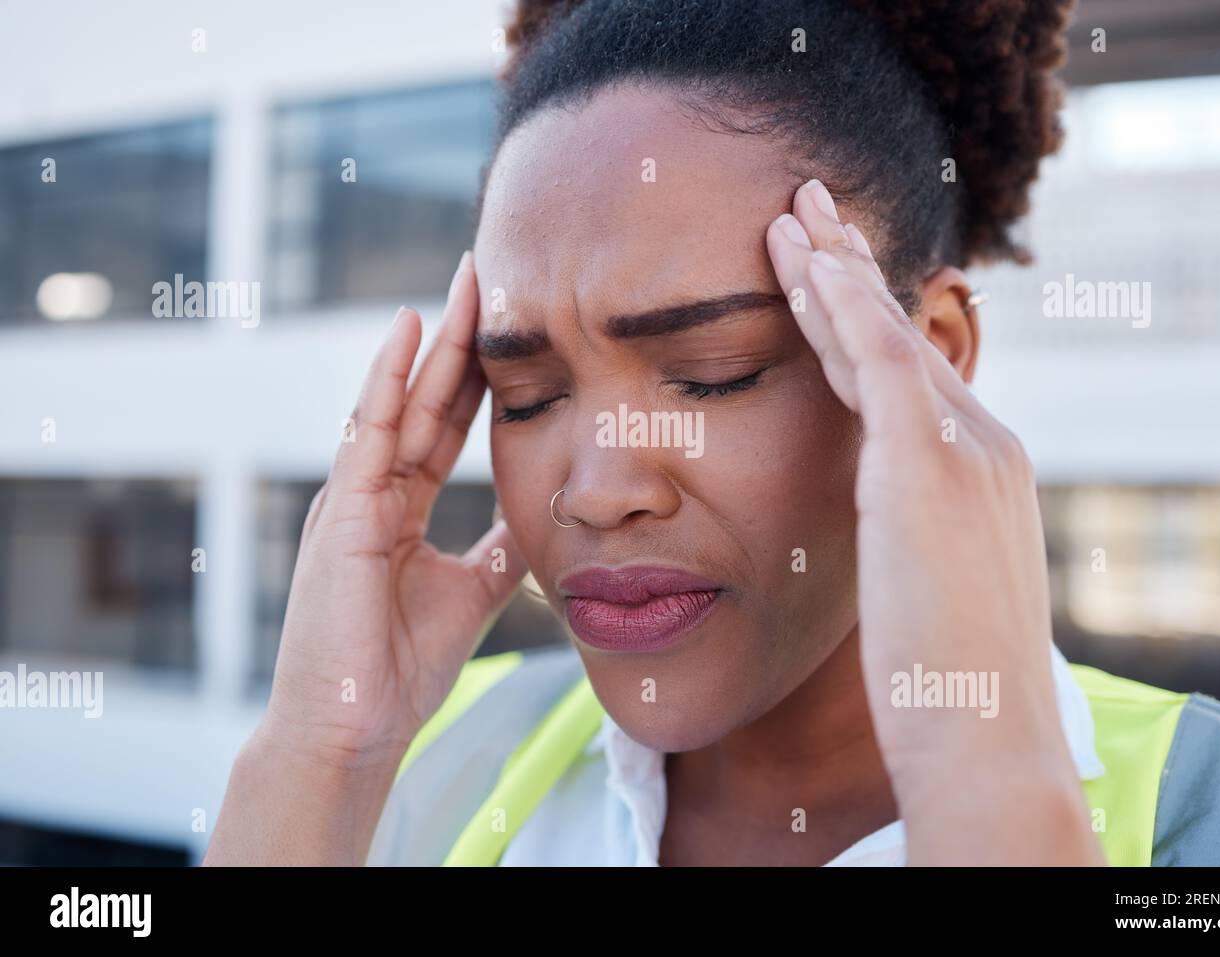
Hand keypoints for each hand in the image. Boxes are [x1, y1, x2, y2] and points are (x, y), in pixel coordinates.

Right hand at [263, 251, 525, 767]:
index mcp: (401, 508)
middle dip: (461, 339)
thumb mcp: (472, 591)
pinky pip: (367, 432)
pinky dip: (387, 381)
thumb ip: (499, 549)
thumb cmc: (402, 665)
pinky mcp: (343, 514)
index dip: (477, 375)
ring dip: (433, 342)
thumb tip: (541, 518)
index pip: (445, 424)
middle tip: (489, 275)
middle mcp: (375, 492)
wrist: (358, 724)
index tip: (511, 327)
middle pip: (425, 399)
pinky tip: (410, 332)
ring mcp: (354, 498)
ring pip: (399, 401)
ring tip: (465, 283)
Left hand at [765, 180, 1102, 863]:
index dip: (863, 320)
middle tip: (808, 209)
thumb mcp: (930, 594)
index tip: (825, 276)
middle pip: (901, 339)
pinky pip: (877, 362)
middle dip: (850, 271)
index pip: (908, 378)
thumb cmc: (947, 692)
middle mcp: (983, 445)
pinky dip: (841, 307)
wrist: (983, 741)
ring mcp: (965, 450)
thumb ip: (907, 540)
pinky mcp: (930, 466)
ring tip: (791, 212)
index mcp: (982, 475)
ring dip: (835, 269)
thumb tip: (877, 533)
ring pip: (888, 336)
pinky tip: (805, 262)